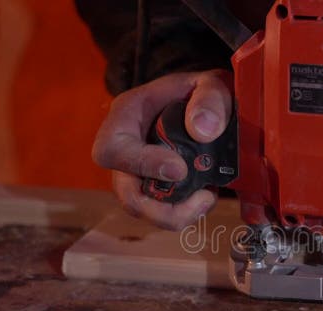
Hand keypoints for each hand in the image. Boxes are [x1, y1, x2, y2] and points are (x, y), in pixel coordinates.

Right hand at [92, 70, 233, 229]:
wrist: (203, 103)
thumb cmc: (199, 91)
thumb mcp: (210, 82)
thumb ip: (210, 99)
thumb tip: (203, 130)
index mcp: (126, 116)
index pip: (112, 150)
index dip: (142, 165)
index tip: (180, 169)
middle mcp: (126, 150)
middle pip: (126, 195)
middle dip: (162, 209)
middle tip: (204, 198)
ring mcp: (139, 173)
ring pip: (144, 210)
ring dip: (178, 215)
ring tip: (208, 197)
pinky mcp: (158, 189)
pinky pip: (163, 211)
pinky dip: (187, 212)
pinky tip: (208, 195)